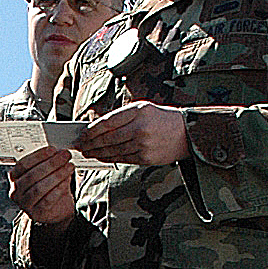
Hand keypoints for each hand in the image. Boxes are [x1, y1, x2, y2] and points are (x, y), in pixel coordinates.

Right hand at [7, 146, 75, 225]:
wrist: (56, 209)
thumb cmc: (50, 188)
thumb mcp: (46, 172)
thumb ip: (48, 162)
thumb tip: (59, 151)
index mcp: (15, 177)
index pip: (23, 164)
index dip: (38, 156)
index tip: (53, 150)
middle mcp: (16, 191)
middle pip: (32, 175)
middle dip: (51, 164)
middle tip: (65, 156)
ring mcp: (24, 204)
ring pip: (39, 188)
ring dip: (56, 175)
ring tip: (69, 167)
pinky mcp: (36, 214)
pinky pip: (47, 200)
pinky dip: (58, 189)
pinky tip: (66, 180)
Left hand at [59, 101, 190, 166]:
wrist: (187, 133)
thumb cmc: (162, 119)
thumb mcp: (143, 109)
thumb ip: (122, 117)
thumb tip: (97, 127)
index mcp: (138, 111)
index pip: (108, 122)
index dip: (92, 130)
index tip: (82, 134)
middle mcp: (140, 127)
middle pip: (108, 138)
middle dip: (91, 144)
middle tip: (80, 146)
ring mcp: (143, 144)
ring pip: (114, 151)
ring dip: (98, 153)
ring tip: (88, 153)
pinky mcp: (146, 158)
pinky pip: (123, 159)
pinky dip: (110, 159)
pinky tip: (102, 158)